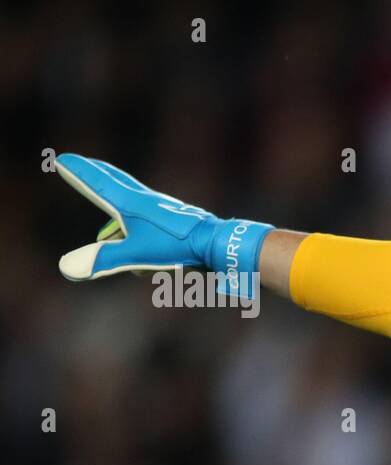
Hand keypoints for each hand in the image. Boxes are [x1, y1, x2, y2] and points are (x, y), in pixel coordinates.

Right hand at [53, 153, 270, 295]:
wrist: (217, 244)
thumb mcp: (135, 255)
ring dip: (121, 212)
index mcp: (130, 203)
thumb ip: (102, 260)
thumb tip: (66, 268)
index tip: (62, 159)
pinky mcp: (176, 221)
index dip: (79, 174)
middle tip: (87, 164)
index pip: (97, 184)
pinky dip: (141, 234)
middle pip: (116, 183)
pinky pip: (151, 223)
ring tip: (116, 231)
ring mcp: (162, 209)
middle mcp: (145, 200)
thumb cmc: (176, 246)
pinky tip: (148, 258)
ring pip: (134, 205)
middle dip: (99, 175)